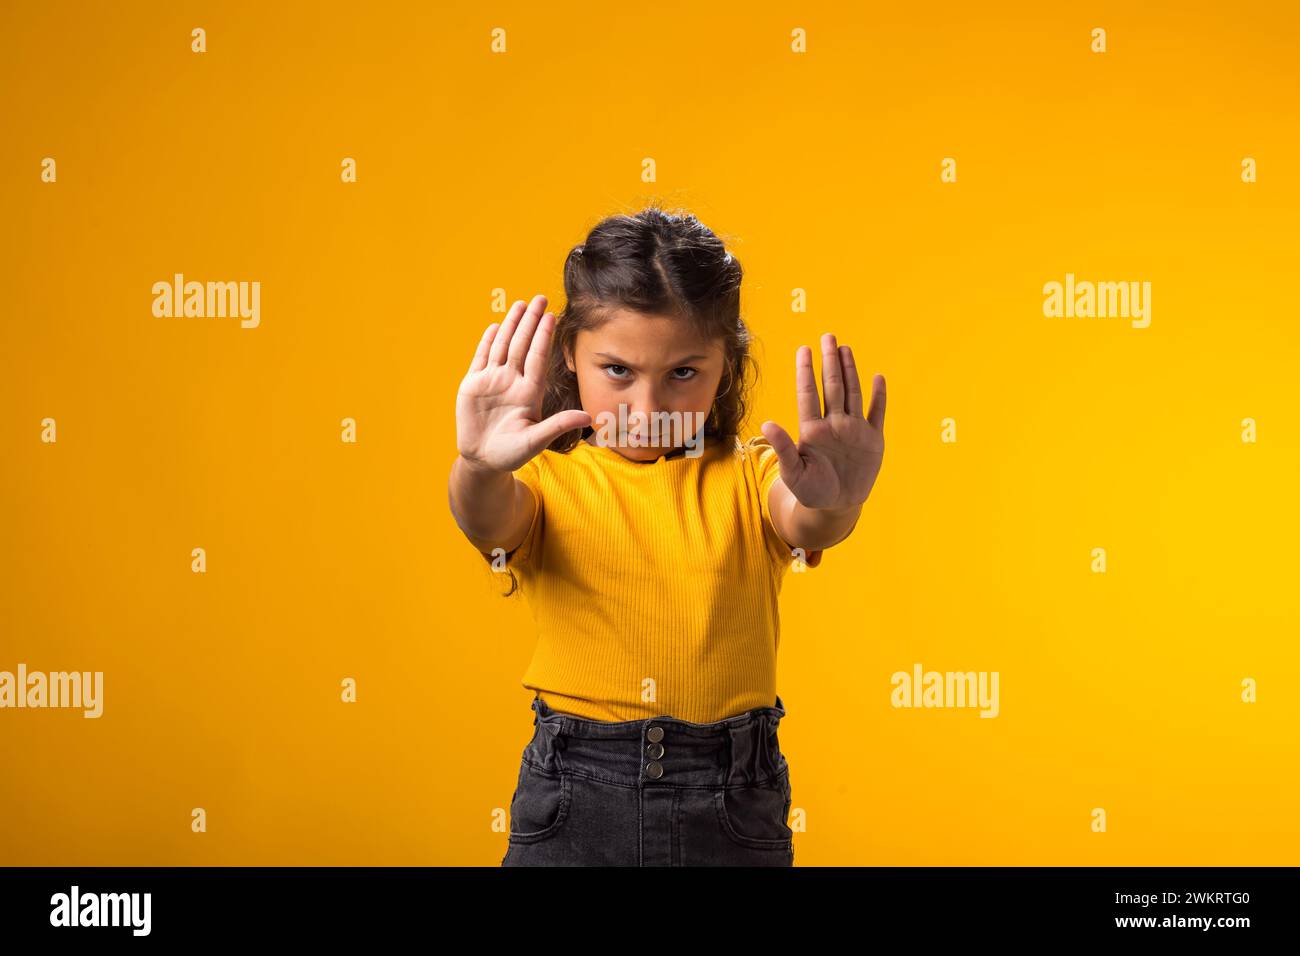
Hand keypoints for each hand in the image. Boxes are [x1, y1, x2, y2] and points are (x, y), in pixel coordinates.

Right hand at [456, 294, 590, 473]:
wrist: (483, 460)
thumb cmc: (512, 453)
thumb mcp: (536, 440)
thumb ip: (558, 425)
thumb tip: (587, 417)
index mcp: (528, 392)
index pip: (537, 358)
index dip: (543, 337)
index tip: (552, 317)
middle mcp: (511, 382)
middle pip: (522, 345)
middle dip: (530, 322)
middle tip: (539, 298)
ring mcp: (492, 381)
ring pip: (503, 347)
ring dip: (511, 326)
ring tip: (519, 304)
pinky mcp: (473, 385)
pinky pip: (481, 359)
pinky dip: (487, 343)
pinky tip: (495, 327)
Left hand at [760, 333, 884, 510]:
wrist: (836, 506)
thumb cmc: (810, 491)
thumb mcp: (793, 473)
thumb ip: (783, 447)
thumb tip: (766, 424)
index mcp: (812, 430)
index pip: (808, 394)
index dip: (806, 372)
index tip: (803, 349)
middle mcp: (833, 424)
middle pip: (832, 387)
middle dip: (829, 361)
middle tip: (827, 336)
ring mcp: (853, 430)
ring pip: (852, 393)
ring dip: (850, 371)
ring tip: (844, 349)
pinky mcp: (872, 440)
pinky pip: (876, 414)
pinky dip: (879, 397)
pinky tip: (878, 378)